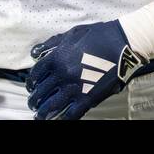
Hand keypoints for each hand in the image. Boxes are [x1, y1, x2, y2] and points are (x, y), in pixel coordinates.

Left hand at [26, 20, 147, 119]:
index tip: (32, 87)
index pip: (36, 75)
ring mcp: (74, 87)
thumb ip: (52, 44)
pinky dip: (63, 118)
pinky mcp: (88, 98)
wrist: (121, 43)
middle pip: (41, 91)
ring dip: (43, 112)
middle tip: (34, 104)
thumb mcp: (71, 34)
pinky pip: (71, 114)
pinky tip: (60, 119)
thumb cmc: (98, 35)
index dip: (31, 83)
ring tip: (40, 115)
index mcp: (56, 58)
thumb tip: (36, 53)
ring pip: (51, 105)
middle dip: (35, 100)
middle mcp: (61, 74)